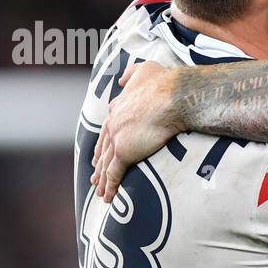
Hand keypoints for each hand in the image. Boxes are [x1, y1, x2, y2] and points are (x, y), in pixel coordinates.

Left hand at [90, 61, 180, 201]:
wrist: (172, 96)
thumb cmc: (164, 82)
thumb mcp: (145, 70)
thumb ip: (131, 73)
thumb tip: (122, 79)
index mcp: (118, 107)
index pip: (107, 128)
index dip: (104, 141)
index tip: (100, 151)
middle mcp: (113, 124)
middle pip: (102, 149)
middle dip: (98, 163)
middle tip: (94, 176)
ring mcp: (117, 139)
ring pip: (105, 164)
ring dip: (101, 179)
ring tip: (99, 191)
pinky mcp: (125, 152)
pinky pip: (115, 174)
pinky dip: (110, 187)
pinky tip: (108, 197)